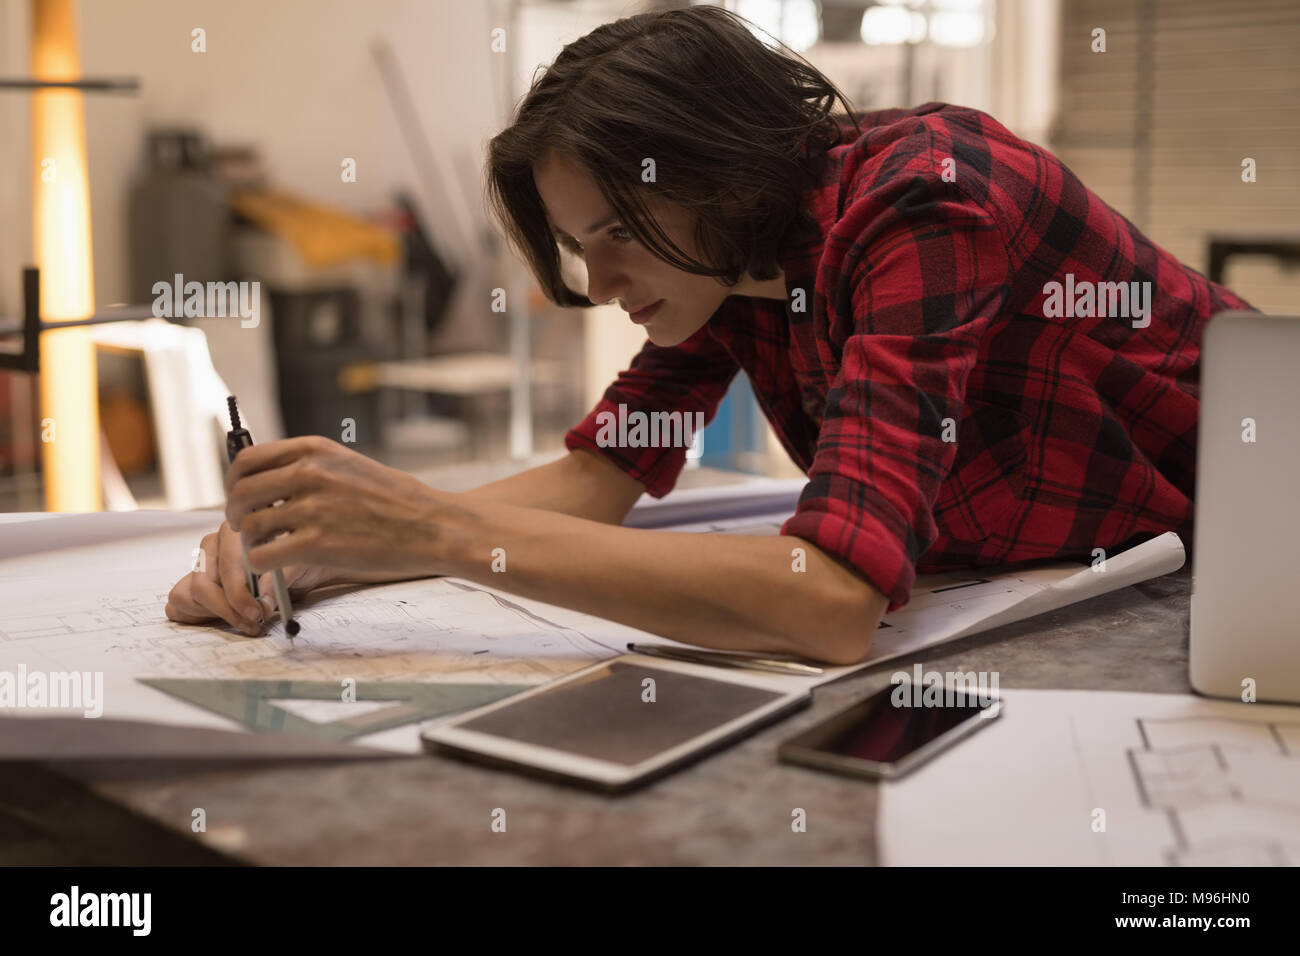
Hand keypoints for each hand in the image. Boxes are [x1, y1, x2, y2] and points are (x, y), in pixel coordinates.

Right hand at [165, 520, 335, 634]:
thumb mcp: (298, 567)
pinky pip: (178, 603)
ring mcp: (198, 564)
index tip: (257, 613)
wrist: (300, 566)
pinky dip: (198, 616)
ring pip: (188, 595)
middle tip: (254, 624)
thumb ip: (276, 581)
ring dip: (215, 615)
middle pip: (203, 586)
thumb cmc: (297, 562)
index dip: (239, 595)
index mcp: (235, 532)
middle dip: (229, 610)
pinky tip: (224, 617)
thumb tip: (261, 601)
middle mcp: (212, 545)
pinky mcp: (190, 583)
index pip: (226, 568)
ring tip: (245, 621)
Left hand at [222, 435, 465, 579]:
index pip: (248, 460)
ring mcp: (312, 508)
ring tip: (267, 548)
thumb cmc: (397, 500)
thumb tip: (269, 479)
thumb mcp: (350, 465)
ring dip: (251, 542)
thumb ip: (310, 466)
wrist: (432, 526)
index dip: (233, 482)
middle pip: (240, 493)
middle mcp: (309, 473)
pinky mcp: (317, 543)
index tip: (238, 497)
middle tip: (244, 527)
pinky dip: (261, 564)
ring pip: (249, 526)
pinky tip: (276, 565)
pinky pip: (262, 555)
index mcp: (315, 450)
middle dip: (235, 513)